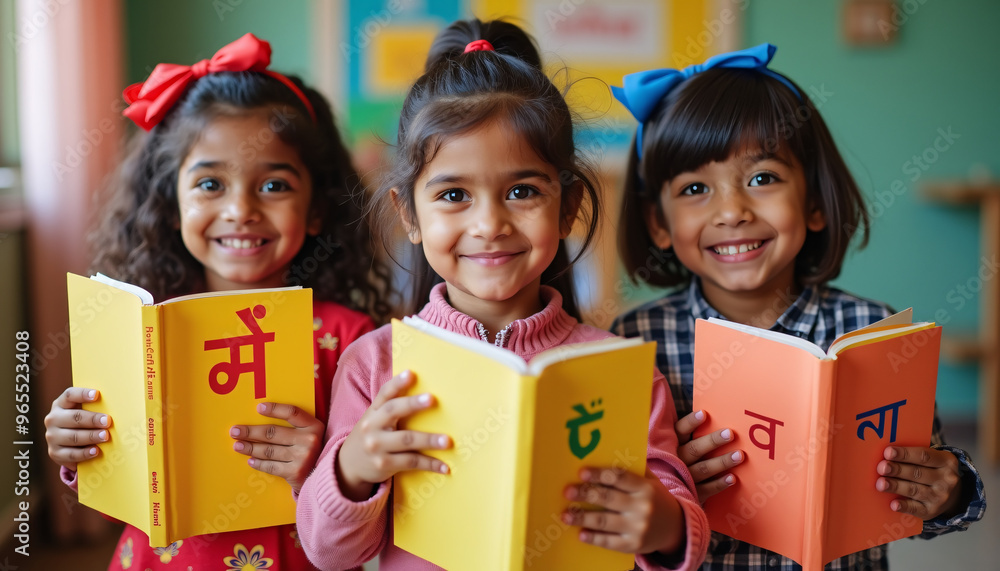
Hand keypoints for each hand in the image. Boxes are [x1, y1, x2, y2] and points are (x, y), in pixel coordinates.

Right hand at [44, 387, 110, 470]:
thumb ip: (96, 407)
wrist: (67, 445)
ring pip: (73, 437)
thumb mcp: (85, 412)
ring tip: (105, 436)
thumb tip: (119, 405)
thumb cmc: (82, 423)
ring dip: (91, 436)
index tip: (97, 394)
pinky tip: (95, 451)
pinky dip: (84, 453)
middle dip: (92, 419)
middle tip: (108, 421)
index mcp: (61, 404)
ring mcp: (52, 436)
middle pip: (74, 417)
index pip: (69, 395)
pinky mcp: (54, 453)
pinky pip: (70, 454)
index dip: (82, 394)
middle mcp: (53, 419)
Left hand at [230, 402, 324, 493]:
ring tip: (237, 445)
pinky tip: (250, 460)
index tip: (258, 408)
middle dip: (251, 431)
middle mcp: (309, 440)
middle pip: (273, 432)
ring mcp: (302, 457)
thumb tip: (264, 415)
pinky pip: (271, 466)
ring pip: (269, 450)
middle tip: (235, 431)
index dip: (274, 409)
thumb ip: (296, 426)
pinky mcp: (295, 472)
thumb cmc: (312, 452)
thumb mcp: (311, 435)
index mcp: (314, 426)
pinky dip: (258, 463)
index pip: (292, 412)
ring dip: (250, 447)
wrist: (327, 477)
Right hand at [337, 370, 450, 501]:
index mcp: (373, 411)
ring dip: (429, 440)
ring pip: (406, 440)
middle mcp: (372, 426)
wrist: (349, 466)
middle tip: (432, 399)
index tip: (411, 373)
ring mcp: (377, 446)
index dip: (397, 383)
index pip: (384, 393)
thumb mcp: (375, 420)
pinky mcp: (383, 464)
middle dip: (413, 404)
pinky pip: (411, 462)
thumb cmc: (372, 436)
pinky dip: (429, 464)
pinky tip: (444, 467)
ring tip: (447, 441)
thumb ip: (391, 409)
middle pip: (394, 411)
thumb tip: (425, 394)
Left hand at [562, 467, 684, 554]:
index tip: (581, 472)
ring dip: (583, 518)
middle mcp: (642, 507)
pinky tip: (581, 534)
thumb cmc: (655, 499)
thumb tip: (604, 454)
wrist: (675, 528)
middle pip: (608, 498)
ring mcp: (638, 528)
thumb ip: (632, 470)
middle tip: (567, 491)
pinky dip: (594, 538)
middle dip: (586, 494)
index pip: (619, 478)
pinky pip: (610, 542)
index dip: (599, 474)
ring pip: (605, 521)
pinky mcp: (633, 545)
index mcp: (645, 488)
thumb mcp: (651, 482)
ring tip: (566, 515)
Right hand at [676, 410, 742, 502]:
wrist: (669, 494)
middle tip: (730, 433)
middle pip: (694, 450)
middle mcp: (676, 461)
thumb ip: (691, 436)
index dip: (690, 423)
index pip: (680, 431)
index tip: (704, 414)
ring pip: (703, 469)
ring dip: (721, 462)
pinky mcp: (691, 494)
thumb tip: (713, 416)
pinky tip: (732, 478)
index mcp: (671, 445)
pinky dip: (719, 484)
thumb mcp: (678, 447)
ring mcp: (683, 478)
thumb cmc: (680, 462)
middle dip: (712, 441)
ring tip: (739, 455)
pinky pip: (706, 489)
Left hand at [876, 445, 961, 519]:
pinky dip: (904, 506)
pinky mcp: (932, 511)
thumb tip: (885, 455)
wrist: (952, 495)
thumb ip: (912, 456)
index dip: (904, 454)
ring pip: (915, 490)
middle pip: (917, 473)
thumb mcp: (932, 461)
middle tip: (881, 467)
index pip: (924, 456)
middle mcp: (946, 480)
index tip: (888, 452)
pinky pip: (916, 509)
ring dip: (896, 486)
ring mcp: (940, 497)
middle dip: (897, 470)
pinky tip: (893, 504)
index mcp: (946, 461)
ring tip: (881, 483)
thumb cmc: (932, 471)